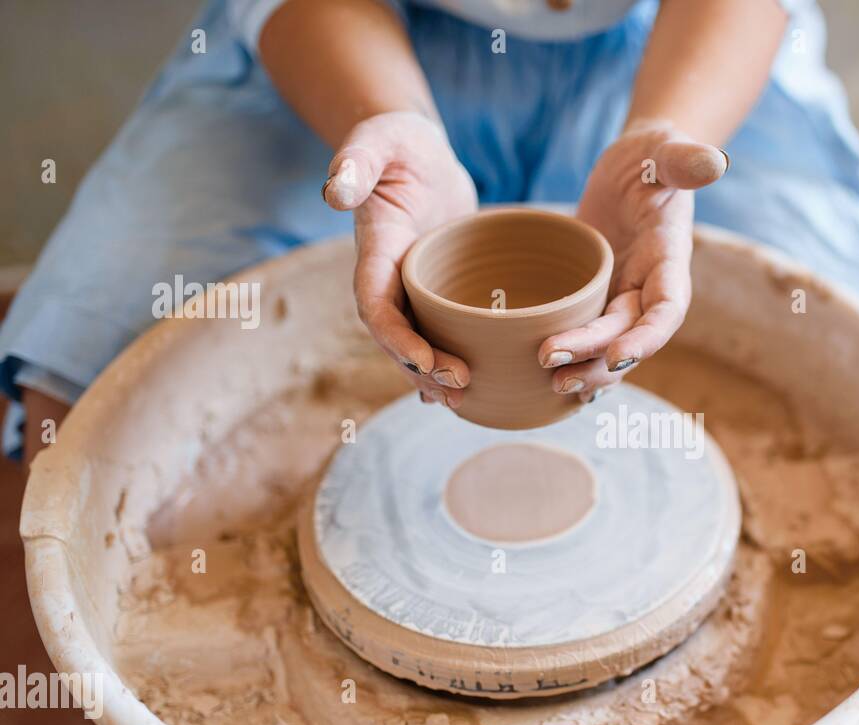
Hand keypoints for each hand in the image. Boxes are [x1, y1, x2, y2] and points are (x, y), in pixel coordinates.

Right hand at [323, 111, 477, 407]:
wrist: (418, 151)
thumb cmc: (397, 141)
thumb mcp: (378, 139)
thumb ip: (355, 160)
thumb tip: (333, 192)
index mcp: (373, 251)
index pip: (375, 306)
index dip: (396, 337)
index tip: (425, 359)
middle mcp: (388, 278)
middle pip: (396, 337)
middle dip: (421, 368)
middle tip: (459, 387)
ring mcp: (412, 288)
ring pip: (416, 343)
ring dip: (434, 375)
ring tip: (464, 399)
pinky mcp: (437, 289)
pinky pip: (438, 332)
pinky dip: (446, 360)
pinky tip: (471, 388)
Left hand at [539, 123, 727, 399]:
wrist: (634, 165)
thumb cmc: (652, 157)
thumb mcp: (665, 152)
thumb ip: (685, 160)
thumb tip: (714, 162)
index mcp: (669, 263)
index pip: (666, 311)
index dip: (645, 339)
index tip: (616, 356)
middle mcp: (648, 289)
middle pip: (626, 336)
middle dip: (593, 357)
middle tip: (550, 362)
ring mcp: (621, 297)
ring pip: (606, 347)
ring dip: (583, 369)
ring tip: (549, 382)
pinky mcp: (594, 297)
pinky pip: (586, 337)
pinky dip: (572, 360)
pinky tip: (541, 380)